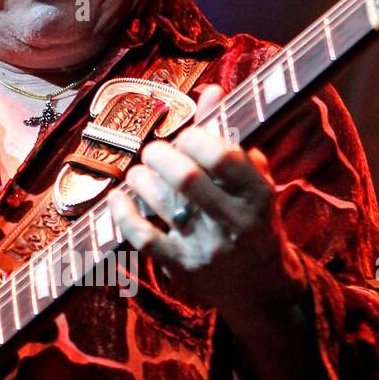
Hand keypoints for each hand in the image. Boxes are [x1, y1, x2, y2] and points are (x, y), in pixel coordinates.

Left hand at [108, 83, 300, 310]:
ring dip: (140, 178)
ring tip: (138, 173)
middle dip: (160, 155)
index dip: (195, 136)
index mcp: (257, 194)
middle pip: (186, 176)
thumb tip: (210, 90)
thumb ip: (229, 138)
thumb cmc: (254, 223)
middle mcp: (234, 222)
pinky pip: (142, 236)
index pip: (221, 155)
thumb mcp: (253, 182)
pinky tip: (117, 198)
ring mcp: (206, 247)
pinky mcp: (182, 268)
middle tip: (154, 153)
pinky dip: (123, 213)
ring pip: (161, 201)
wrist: (261, 290)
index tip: (185, 136)